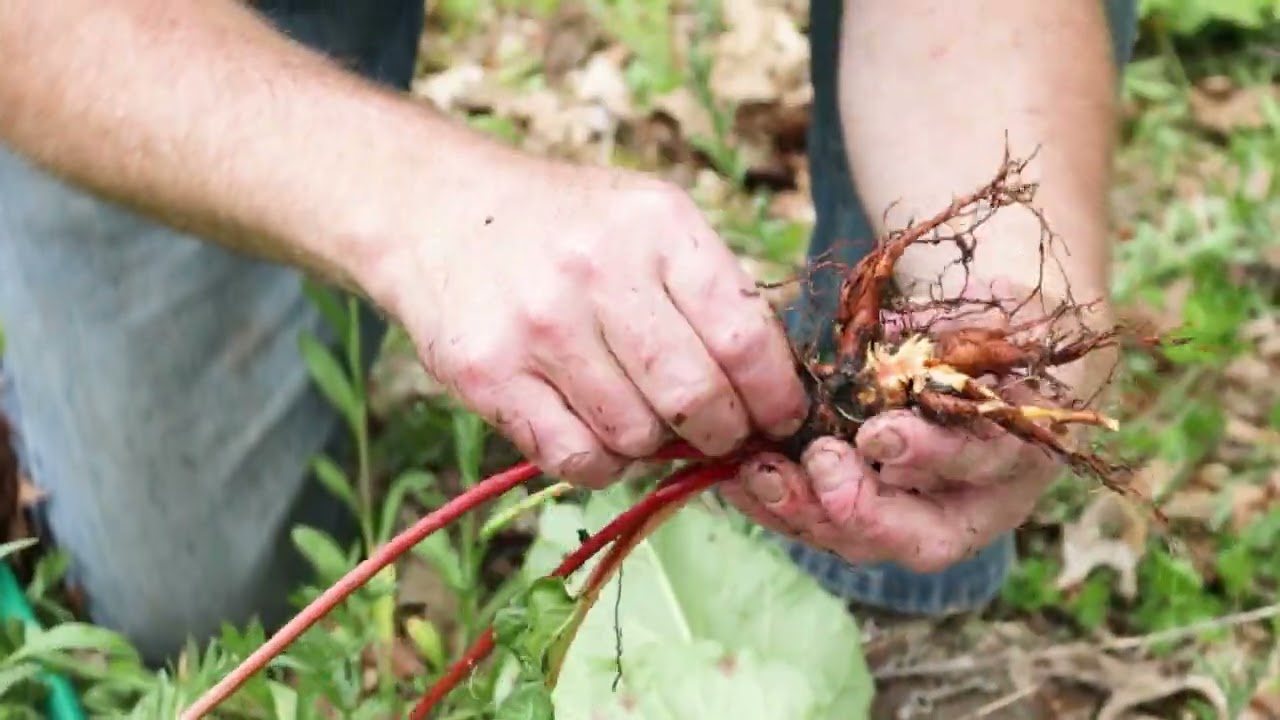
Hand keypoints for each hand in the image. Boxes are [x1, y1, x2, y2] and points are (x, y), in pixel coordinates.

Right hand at [384, 157, 807, 487]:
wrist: (440, 211)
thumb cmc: (568, 227)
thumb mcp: (648, 221)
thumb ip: (710, 291)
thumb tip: (773, 389)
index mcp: (657, 224)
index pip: (744, 336)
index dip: (775, 394)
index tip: (779, 415)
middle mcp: (598, 269)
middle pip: (696, 398)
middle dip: (722, 431)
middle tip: (718, 430)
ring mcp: (538, 324)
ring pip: (636, 437)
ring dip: (653, 443)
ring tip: (642, 411)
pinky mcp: (489, 374)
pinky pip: (575, 458)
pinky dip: (600, 462)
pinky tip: (595, 427)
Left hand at [720, 292, 1110, 572]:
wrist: (977, 352)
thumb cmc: (982, 327)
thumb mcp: (976, 316)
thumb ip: (942, 333)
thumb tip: (889, 333)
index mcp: (1019, 449)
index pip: (980, 463)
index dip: (929, 453)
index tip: (879, 434)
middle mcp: (973, 504)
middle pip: (920, 537)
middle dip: (858, 506)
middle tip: (816, 461)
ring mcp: (916, 521)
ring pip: (861, 543)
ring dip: (803, 511)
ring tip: (758, 472)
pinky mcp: (865, 519)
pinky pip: (820, 525)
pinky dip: (776, 503)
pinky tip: (736, 476)